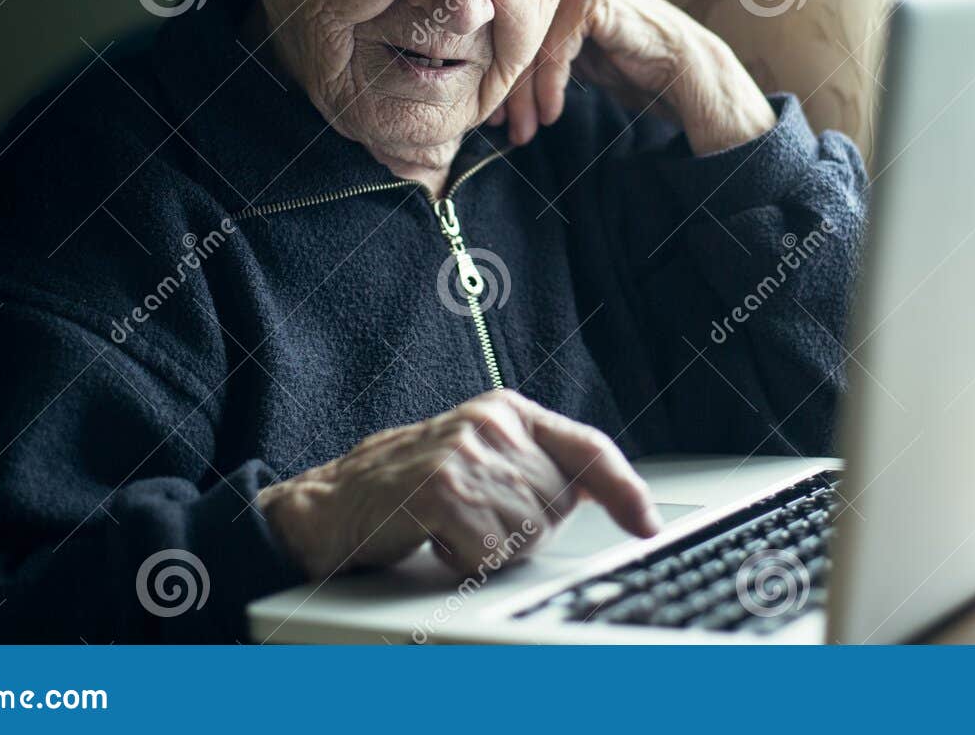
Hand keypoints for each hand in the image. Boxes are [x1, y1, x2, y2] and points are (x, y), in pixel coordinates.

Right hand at [256, 390, 660, 579]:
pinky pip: (487, 552)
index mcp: (508, 413)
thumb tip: (607, 498)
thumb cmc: (406, 494)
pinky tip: (433, 542)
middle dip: (524, 532)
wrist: (327, 507)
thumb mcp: (478, 464)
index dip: (624, 489)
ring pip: (525, 535)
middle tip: (473, 525)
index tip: (648, 524)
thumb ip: (534, 469)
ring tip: (449, 531)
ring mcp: (466, 451)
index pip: (588, 448)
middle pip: (557, 507)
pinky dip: (461, 562)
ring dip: (489, 550)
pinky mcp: (441, 487)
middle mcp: (492, 423)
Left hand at [490, 0, 776, 154]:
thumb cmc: (632, 67)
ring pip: (532, 47)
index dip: (502, 84)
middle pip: (517, 43)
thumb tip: (493, 88)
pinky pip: (554, 48)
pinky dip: (550, 86)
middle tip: (505, 132)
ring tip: (526, 131)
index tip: (494, 122)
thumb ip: (540, 62)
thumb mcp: (575, 62)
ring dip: (525, 97)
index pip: (511, 41)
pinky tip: (552, 114)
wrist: (684, 70)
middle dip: (510, 95)